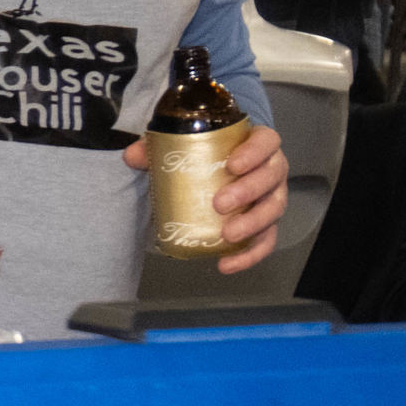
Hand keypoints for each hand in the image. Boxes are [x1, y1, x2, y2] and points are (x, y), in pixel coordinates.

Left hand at [123, 120, 287, 273]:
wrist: (220, 170)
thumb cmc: (210, 153)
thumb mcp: (186, 144)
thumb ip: (159, 146)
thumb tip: (132, 156)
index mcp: (258, 144)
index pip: (266, 142)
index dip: (254, 152)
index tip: (232, 165)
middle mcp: (271, 169)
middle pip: (270, 177)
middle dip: (248, 191)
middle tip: (219, 203)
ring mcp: (272, 197)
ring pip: (273, 210)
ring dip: (252, 224)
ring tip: (227, 235)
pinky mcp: (267, 224)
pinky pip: (266, 241)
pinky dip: (249, 255)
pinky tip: (227, 263)